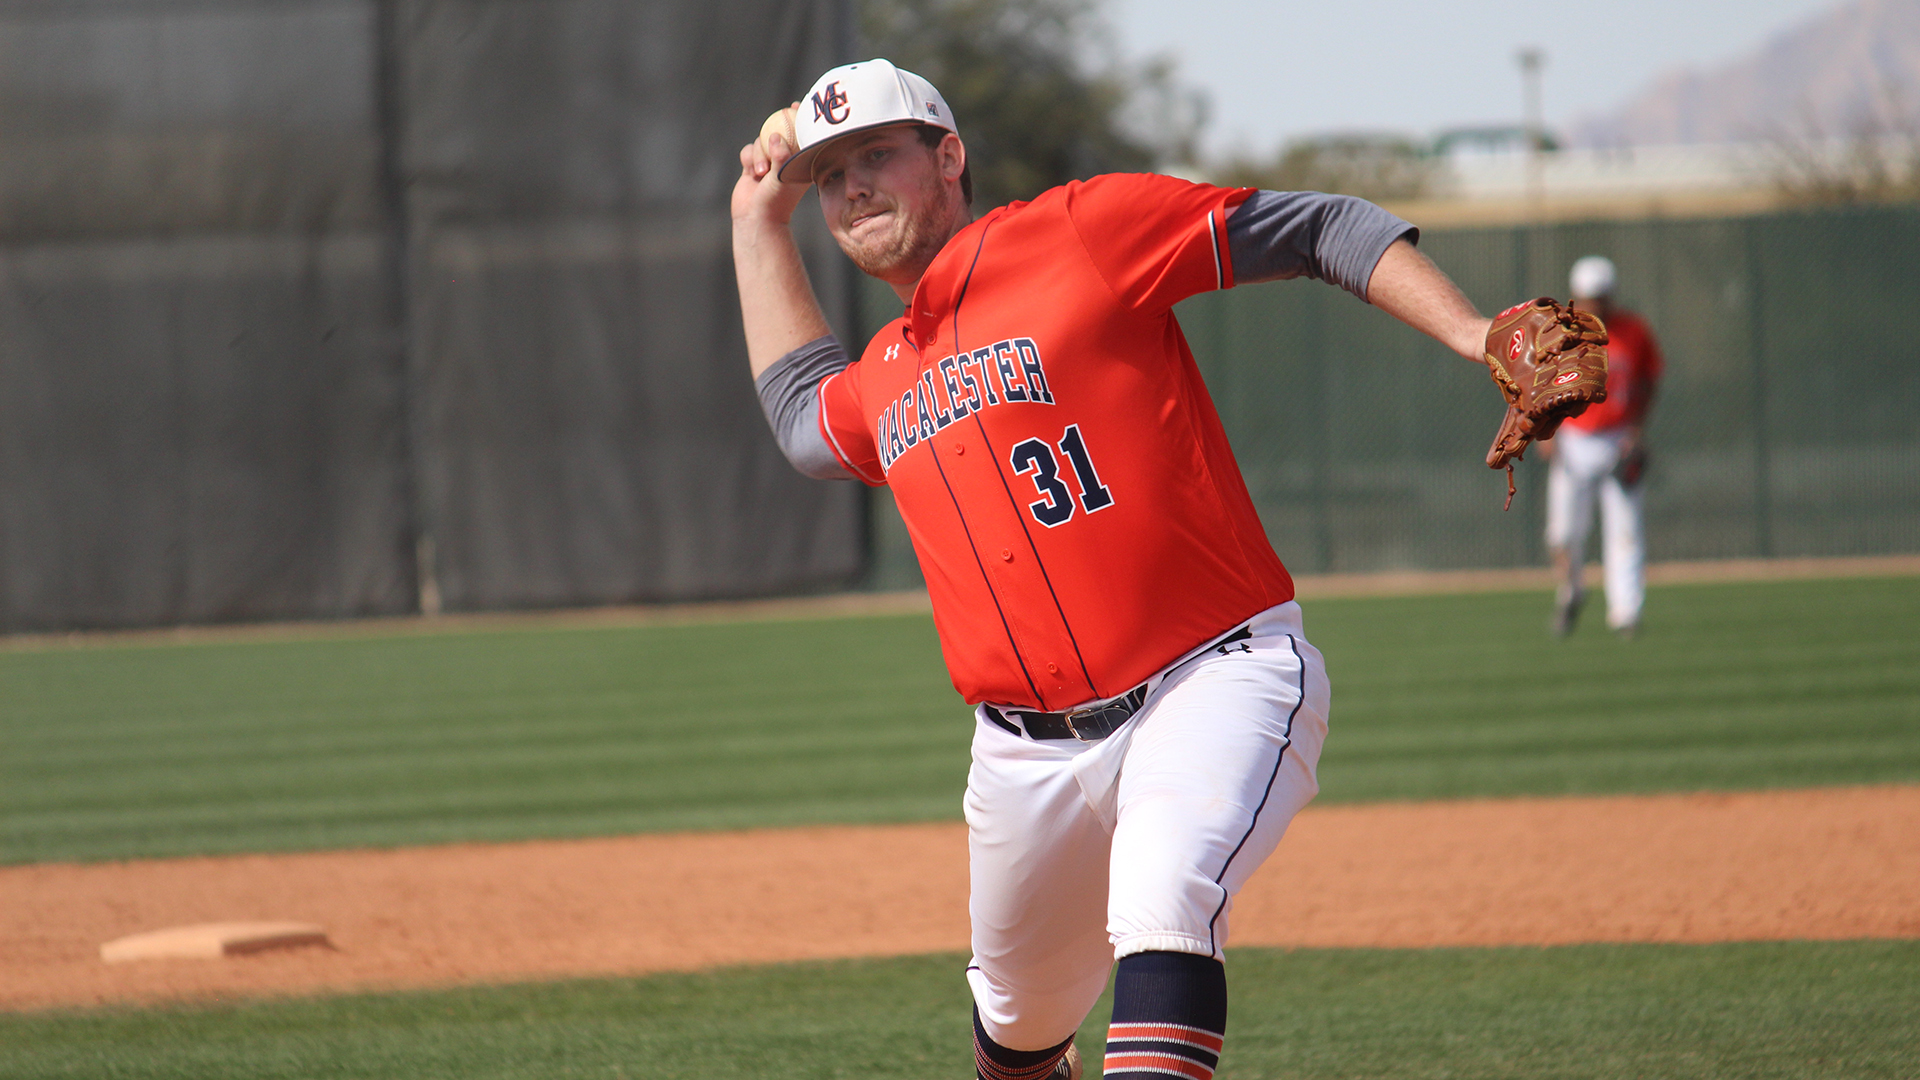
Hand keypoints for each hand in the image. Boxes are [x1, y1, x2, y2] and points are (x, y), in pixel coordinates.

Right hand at [731, 108, 810, 229]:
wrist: (756, 219)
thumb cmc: (775, 201)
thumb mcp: (782, 177)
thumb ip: (781, 156)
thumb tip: (776, 136)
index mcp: (799, 163)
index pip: (802, 136)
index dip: (800, 119)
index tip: (797, 106)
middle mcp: (785, 161)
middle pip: (780, 133)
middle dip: (777, 126)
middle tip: (781, 114)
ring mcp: (768, 163)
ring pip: (761, 141)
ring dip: (759, 153)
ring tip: (761, 173)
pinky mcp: (752, 166)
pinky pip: (748, 150)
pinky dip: (748, 158)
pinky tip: (751, 173)